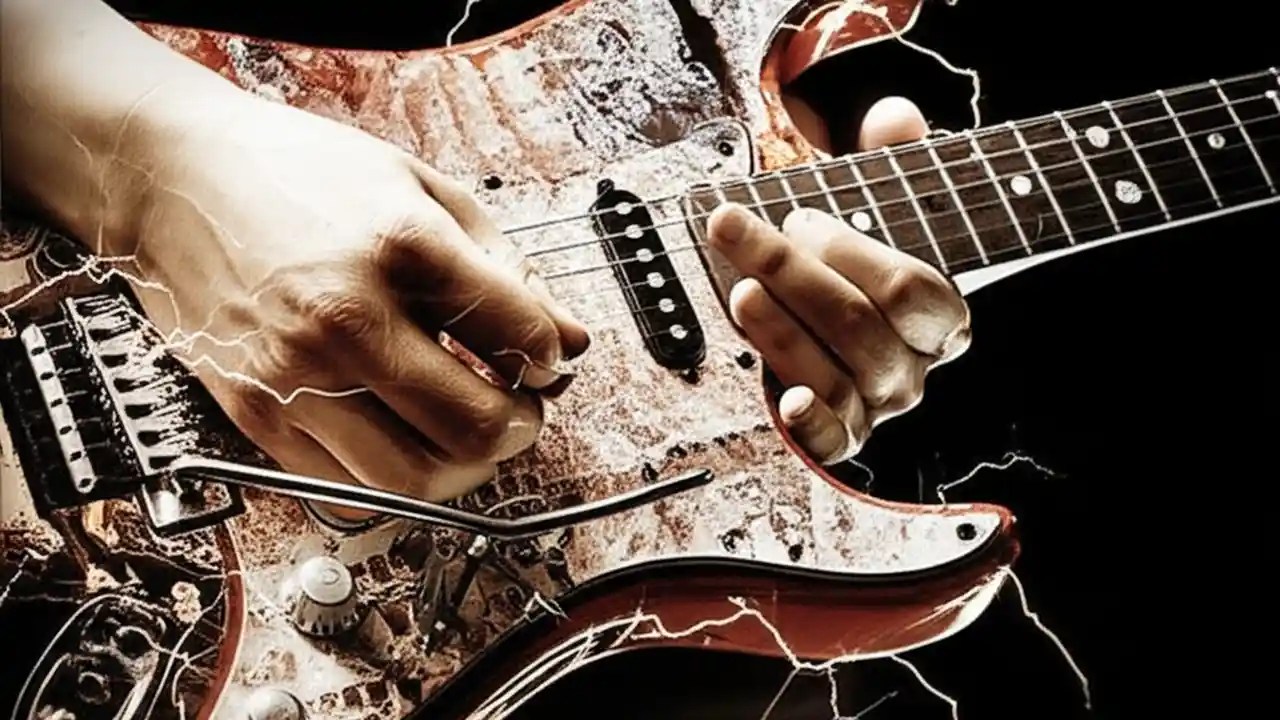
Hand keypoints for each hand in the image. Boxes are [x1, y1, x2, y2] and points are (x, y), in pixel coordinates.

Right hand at [117, 93, 587, 516]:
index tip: (545, 358)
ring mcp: (295, 375)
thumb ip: (507, 270)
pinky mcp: (256, 413)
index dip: (553, 359)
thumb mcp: (423, 190)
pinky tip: (404, 434)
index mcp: (402, 247)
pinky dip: (395, 475)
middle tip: (520, 407)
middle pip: (475, 428)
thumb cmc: (300, 176)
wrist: (172, 178)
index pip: (521, 339)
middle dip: (522, 427)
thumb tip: (569, 344)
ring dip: (465, 468)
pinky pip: (348, 486)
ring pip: (415, 478)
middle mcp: (347, 320)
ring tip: (466, 429)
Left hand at [707, 97, 970, 464]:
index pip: (909, 288)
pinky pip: (829, 441)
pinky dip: (807, 421)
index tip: (798, 216)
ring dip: (780, 330)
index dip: (850, 251)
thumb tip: (890, 116)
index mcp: (942, 318)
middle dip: (790, 271)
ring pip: (833, 375)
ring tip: (738, 289)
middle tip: (734, 230)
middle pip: (858, 325)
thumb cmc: (855, 267)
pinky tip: (781, 399)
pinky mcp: (838, 440)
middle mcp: (914, 369)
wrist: (837, 338)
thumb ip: (891, 161)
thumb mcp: (876, 209)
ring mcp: (876, 409)